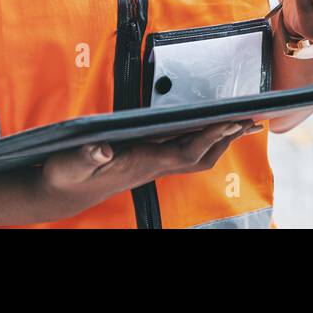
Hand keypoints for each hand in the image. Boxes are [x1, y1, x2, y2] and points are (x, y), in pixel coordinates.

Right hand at [37, 121, 260, 219]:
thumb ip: (85, 156)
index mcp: (141, 162)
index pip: (184, 151)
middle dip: (226, 138)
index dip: (210, 136)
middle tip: (251, 119)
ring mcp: (151, 163)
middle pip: (201, 155)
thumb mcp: (68, 165)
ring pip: (196, 154)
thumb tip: (101, 148)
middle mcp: (152, 165)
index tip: (231, 120)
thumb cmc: (65, 177)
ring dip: (219, 139)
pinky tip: (206, 127)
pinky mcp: (146, 158)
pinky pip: (183, 149)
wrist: (61, 193)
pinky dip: (201, 137)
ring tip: (240, 123)